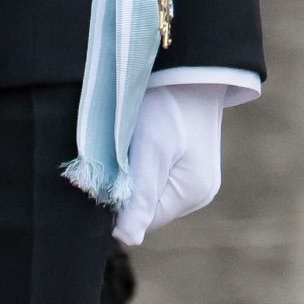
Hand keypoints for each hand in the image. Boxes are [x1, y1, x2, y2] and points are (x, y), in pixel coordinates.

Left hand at [113, 84, 224, 246]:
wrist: (189, 62)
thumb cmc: (169, 103)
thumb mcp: (151, 149)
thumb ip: (141, 196)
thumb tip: (128, 241)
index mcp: (192, 194)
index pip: (143, 218)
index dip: (119, 201)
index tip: (104, 171)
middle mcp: (198, 191)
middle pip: (147, 204)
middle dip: (126, 186)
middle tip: (115, 150)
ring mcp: (196, 174)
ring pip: (151, 187)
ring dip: (133, 171)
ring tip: (128, 139)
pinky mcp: (190, 158)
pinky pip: (158, 171)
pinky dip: (143, 159)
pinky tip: (138, 135)